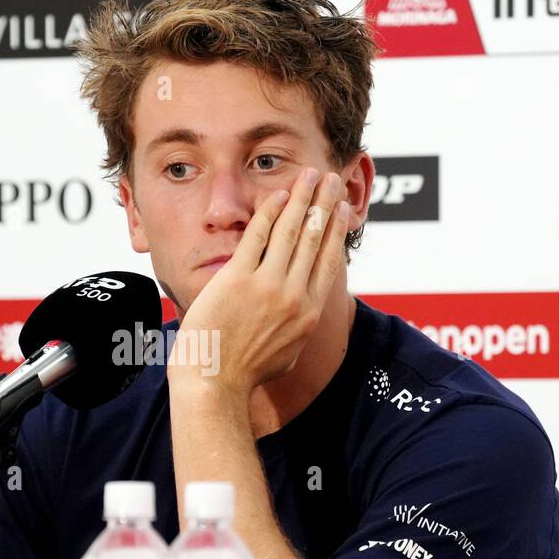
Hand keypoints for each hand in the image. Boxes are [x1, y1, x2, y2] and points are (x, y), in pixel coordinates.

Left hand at [173, 167, 351, 394]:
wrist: (215, 382)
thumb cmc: (246, 372)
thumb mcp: (287, 351)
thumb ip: (299, 324)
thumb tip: (305, 308)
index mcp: (308, 313)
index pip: (329, 261)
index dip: (337, 230)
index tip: (342, 208)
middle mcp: (293, 296)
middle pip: (315, 239)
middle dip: (324, 203)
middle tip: (330, 178)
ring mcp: (266, 286)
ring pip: (291, 232)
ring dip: (303, 198)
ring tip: (309, 176)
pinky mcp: (237, 279)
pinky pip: (257, 236)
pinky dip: (270, 212)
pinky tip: (278, 195)